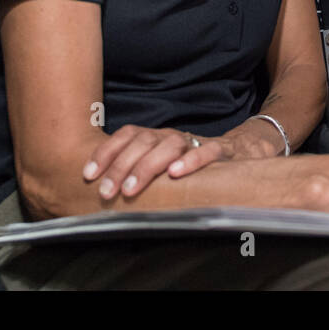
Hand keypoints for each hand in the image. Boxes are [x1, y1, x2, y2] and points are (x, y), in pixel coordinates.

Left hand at [83, 117, 285, 199]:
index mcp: (155, 137)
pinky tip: (175, 174)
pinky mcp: (222, 151)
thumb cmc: (191, 165)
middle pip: (143, 141)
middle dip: (120, 166)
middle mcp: (172, 136)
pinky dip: (191, 161)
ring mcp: (196, 141)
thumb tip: (100, 195)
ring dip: (147, 166)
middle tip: (106, 192)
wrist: (241, 152)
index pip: (126, 135)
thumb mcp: (161, 167)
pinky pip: (207, 152)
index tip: (87, 175)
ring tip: (131, 189)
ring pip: (169, 144)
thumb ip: (137, 174)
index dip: (105, 152)